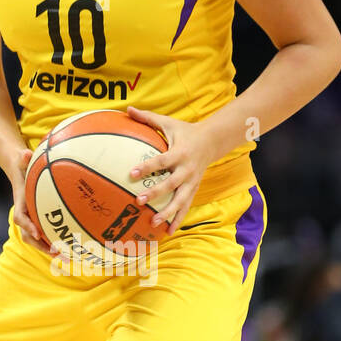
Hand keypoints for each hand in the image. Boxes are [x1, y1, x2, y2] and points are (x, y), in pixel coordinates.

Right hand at [9, 147, 61, 258]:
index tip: (36, 232)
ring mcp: (31, 219)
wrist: (18, 171)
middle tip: (54, 250)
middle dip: (40, 244)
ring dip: (48, 248)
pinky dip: (55, 240)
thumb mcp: (21, 159)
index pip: (20, 217)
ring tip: (64, 255)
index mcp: (20, 203)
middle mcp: (24, 214)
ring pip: (36, 238)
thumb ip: (23, 157)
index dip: (27, 225)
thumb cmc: (22, 165)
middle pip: (28, 234)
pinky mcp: (39, 220)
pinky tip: (72, 246)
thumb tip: (25, 152)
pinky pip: (45, 233)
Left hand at [125, 106, 216, 234]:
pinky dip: (178, 219)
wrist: (213, 141)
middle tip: (138, 201)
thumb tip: (127, 109)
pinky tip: (168, 232)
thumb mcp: (168, 123)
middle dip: (156, 194)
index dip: (148, 167)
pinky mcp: (194, 189)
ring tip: (154, 223)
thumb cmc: (185, 131)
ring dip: (168, 212)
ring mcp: (192, 181)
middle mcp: (187, 169)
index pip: (162, 161)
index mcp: (180, 152)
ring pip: (181, 200)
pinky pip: (186, 206)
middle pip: (171, 184)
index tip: (132, 173)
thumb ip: (148, 118)